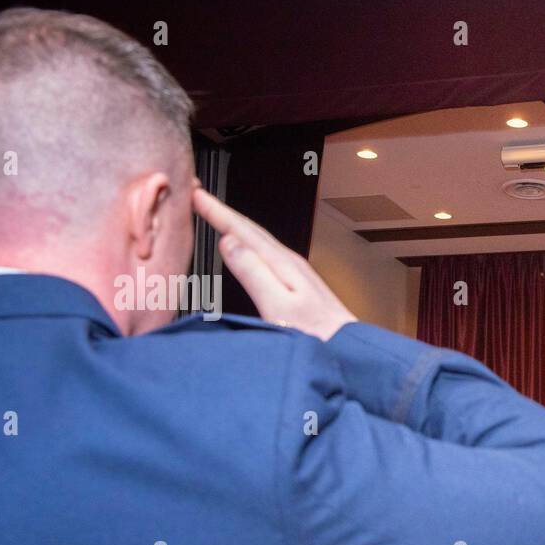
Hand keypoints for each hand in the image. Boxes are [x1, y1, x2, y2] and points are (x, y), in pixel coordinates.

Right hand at [193, 188, 357, 340]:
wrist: (349, 351)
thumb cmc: (315, 335)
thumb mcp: (278, 306)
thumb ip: (254, 273)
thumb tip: (229, 241)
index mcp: (283, 263)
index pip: (243, 230)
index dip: (217, 211)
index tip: (195, 193)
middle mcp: (291, 262)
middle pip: (252, 231)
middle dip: (225, 212)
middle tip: (199, 196)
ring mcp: (297, 272)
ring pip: (260, 241)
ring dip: (237, 227)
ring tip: (216, 216)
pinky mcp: (299, 284)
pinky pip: (267, 254)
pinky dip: (250, 245)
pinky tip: (245, 249)